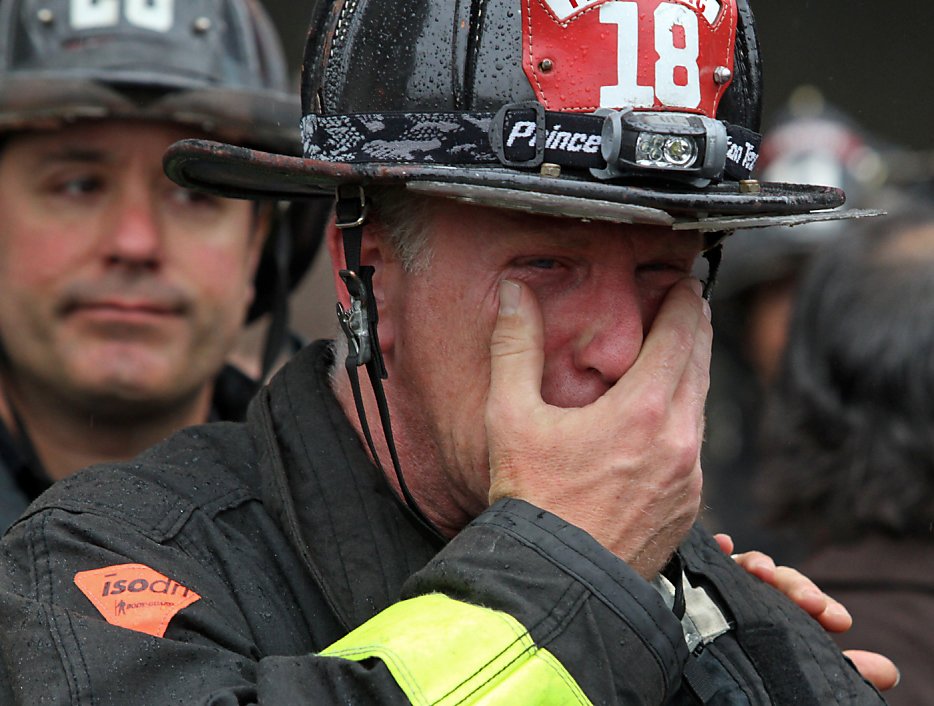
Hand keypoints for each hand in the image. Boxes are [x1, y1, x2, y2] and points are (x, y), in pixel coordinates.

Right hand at [486, 278, 711, 577]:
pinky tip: (661, 420)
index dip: (682, 302)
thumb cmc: (531, 501)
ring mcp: (688, 478)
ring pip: (700, 407)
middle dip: (695, 329)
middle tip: (688, 305)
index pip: (679, 335)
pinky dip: (683, 420)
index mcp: (643, 411)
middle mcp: (678, 441)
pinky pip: (693, 448)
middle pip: (700, 365)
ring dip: (691, 374)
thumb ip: (515, 346)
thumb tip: (513, 292)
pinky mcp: (686, 507)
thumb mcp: (510, 416)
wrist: (557, 583)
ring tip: (677, 355)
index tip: (682, 283)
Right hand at [716, 534, 899, 691]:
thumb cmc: (760, 654)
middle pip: (780, 577)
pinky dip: (719, 548)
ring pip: (748, 565)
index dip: (823, 605)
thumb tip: (889, 671)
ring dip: (759, 564)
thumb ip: (844, 664)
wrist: (709, 660)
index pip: (807, 599)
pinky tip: (725, 544)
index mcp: (784, 607)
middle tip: (811, 604)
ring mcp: (730, 580)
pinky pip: (709, 558)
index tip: (840, 622)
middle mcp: (758, 589)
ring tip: (762, 572)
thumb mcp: (805, 658)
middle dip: (797, 586)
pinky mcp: (701, 577)